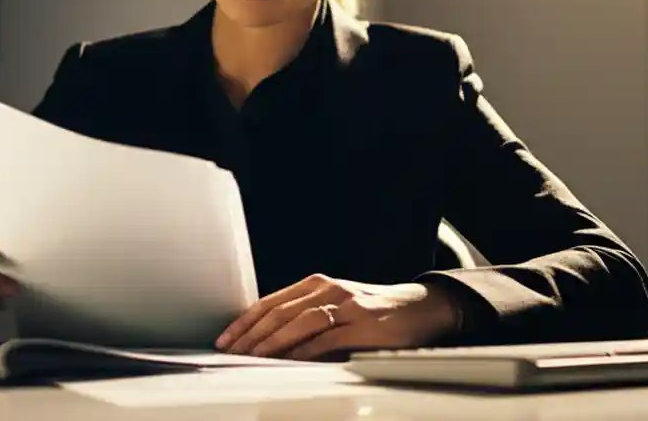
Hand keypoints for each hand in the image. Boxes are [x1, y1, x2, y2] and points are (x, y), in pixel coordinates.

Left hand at [215, 274, 460, 360]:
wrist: (422, 308)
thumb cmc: (373, 312)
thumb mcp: (336, 309)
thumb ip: (305, 320)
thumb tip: (266, 343)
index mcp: (317, 285)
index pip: (270, 302)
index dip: (245, 321)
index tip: (226, 338)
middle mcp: (329, 290)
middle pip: (280, 311)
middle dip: (251, 334)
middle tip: (231, 351)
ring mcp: (347, 306)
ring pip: (300, 321)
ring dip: (272, 341)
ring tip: (252, 357)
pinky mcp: (364, 325)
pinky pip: (328, 339)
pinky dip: (305, 350)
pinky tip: (289, 361)